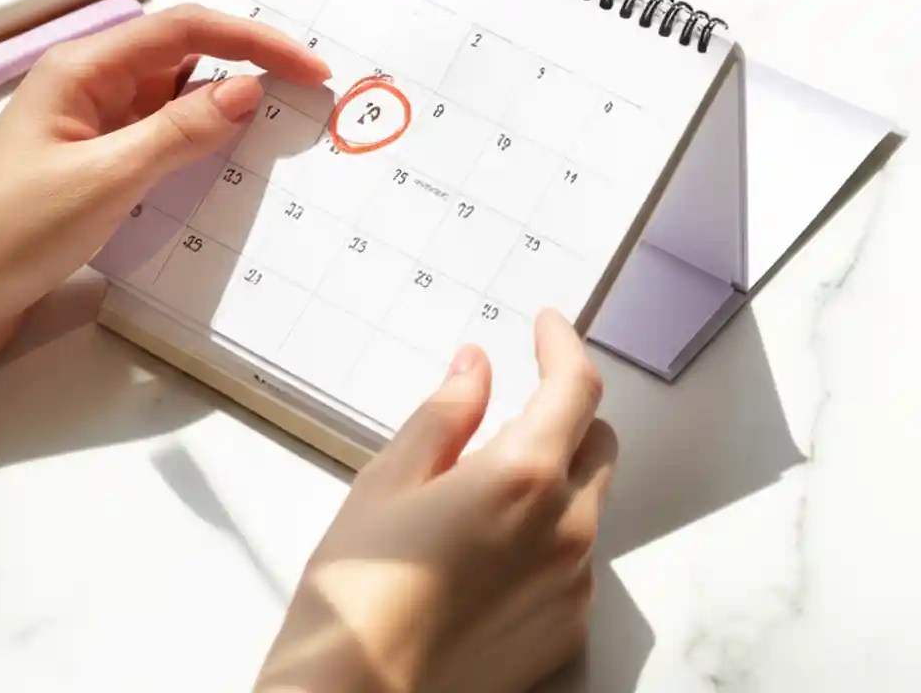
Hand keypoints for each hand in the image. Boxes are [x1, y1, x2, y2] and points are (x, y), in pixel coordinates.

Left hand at [0, 5, 329, 387]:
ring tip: (275, 136)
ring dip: (218, 114)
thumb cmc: (13, 231)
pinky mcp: (91, 170)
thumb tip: (246, 90)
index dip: (253, 42)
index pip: (184, 32)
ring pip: (170, 104)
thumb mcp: (107, 179)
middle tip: (303, 100)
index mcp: (82, 70)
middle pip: (180, 59)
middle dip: (242, 68)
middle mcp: (86, 88)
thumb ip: (179, 133)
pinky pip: (154, 144)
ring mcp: (88, 129)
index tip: (308, 69)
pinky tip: (221, 171)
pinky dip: (192, 151)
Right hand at [256, 310, 616, 692]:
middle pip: (598, 443)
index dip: (563, 345)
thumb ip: (444, 415)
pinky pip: (574, 563)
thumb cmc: (359, 588)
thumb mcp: (387, 481)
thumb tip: (475, 367)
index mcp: (523, 476)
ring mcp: (575, 584)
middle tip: (508, 415)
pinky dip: (546, 540)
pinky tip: (485, 560)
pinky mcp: (568, 630)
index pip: (575, 387)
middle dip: (564, 415)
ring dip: (553, 482)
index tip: (545, 326)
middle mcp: (568, 528)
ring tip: (477, 503)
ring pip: (587, 505)